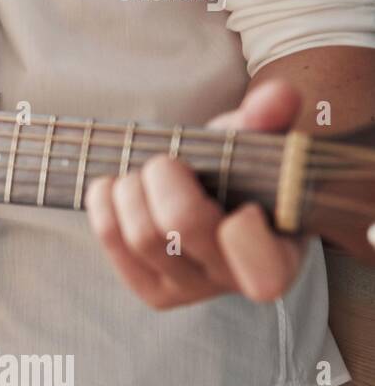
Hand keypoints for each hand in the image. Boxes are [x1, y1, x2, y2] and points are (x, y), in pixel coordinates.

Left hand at [85, 79, 304, 307]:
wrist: (209, 195)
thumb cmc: (239, 169)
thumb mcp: (255, 140)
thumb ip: (268, 118)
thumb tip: (276, 97)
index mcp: (280, 253)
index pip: (262, 269)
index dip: (243, 234)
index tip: (237, 199)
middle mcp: (235, 280)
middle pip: (183, 227)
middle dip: (164, 177)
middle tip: (166, 161)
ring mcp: (190, 289)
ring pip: (142, 235)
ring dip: (131, 188)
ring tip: (143, 172)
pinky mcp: (151, 289)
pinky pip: (112, 241)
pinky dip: (105, 202)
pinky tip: (117, 186)